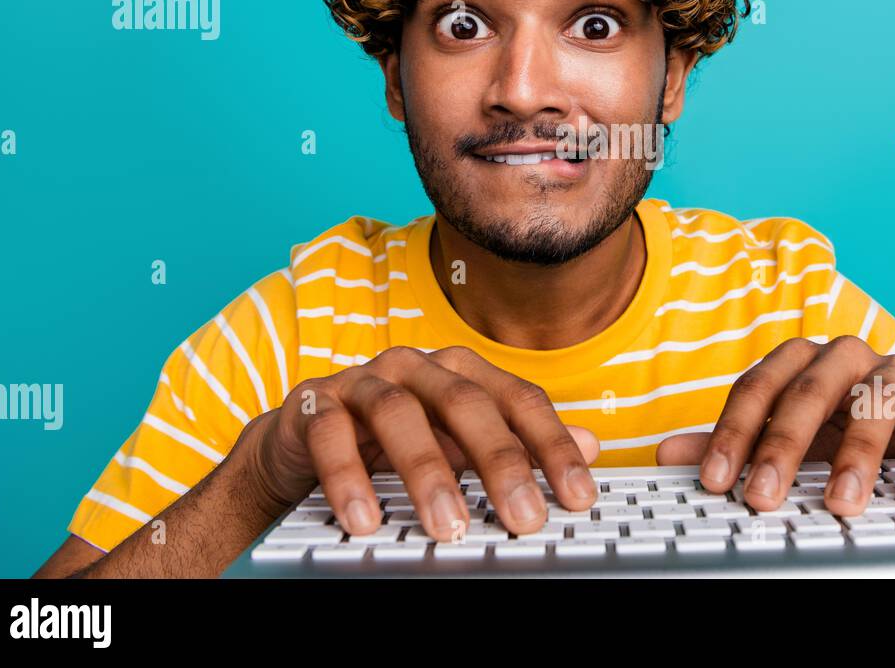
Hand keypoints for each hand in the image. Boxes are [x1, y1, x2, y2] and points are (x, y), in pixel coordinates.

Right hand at [244, 345, 599, 540]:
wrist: (304, 439)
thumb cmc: (392, 441)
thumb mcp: (460, 443)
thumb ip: (518, 442)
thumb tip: (590, 446)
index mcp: (460, 371)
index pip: (518, 400)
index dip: (552, 446)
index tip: (579, 496)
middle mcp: (417, 367)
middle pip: (467, 403)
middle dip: (501, 462)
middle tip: (525, 517)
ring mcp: (364, 380)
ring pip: (401, 415)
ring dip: (428, 474)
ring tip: (449, 527)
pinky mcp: (315, 403)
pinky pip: (332, 436)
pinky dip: (349, 478)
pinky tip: (365, 520)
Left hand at [655, 336, 894, 515]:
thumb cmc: (844, 431)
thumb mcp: (791, 440)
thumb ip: (735, 443)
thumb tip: (667, 456)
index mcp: (801, 361)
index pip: (757, 388)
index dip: (731, 433)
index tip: (713, 480)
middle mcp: (846, 356)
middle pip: (807, 391)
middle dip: (782, 446)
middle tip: (762, 496)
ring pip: (874, 398)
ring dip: (857, 454)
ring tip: (841, 503)